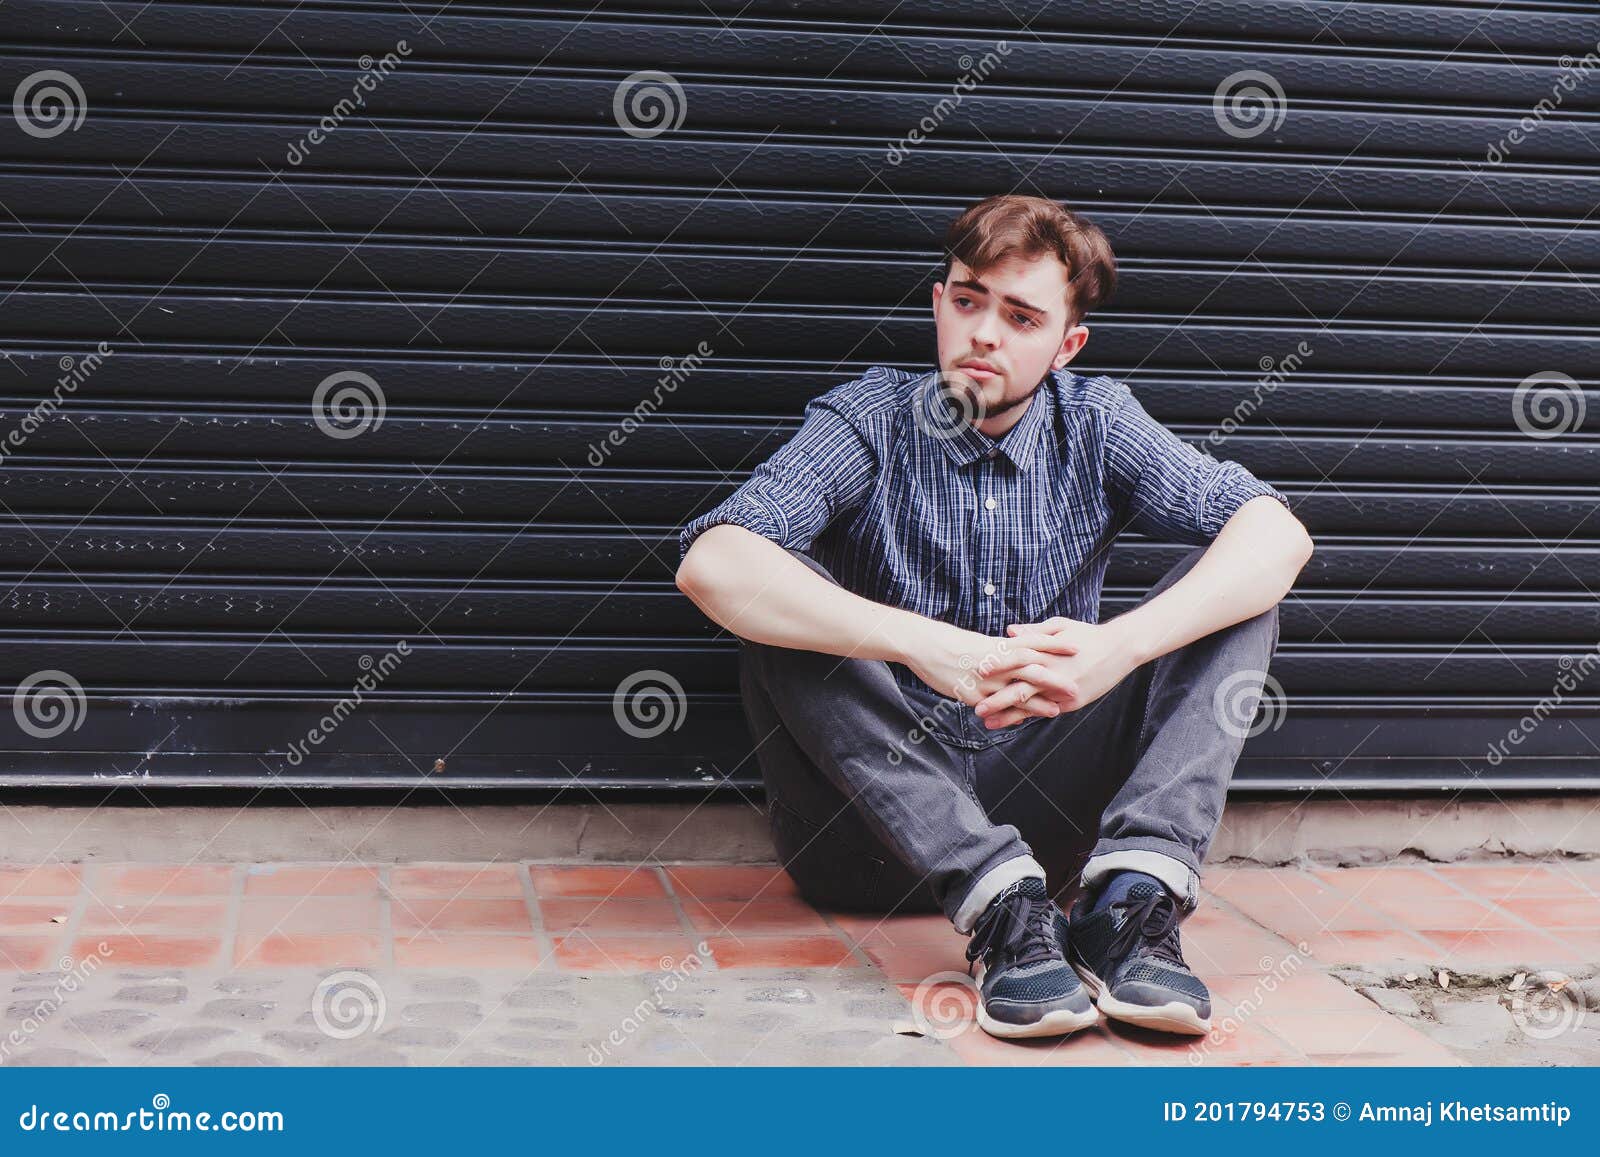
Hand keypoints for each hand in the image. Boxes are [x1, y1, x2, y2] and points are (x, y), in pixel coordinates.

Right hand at [899, 620, 1080, 720]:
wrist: (924, 645)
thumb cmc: (952, 642)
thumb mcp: (980, 641)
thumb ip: (1001, 648)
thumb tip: (1017, 647)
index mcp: (998, 644)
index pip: (1033, 642)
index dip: (1056, 644)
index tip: (1077, 646)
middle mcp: (995, 661)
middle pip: (1031, 669)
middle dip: (1054, 679)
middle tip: (1075, 688)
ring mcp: (984, 679)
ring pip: (1015, 692)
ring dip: (1037, 703)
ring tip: (1056, 711)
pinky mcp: (971, 693)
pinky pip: (994, 706)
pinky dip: (1009, 714)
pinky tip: (1022, 721)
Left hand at [971, 616, 1140, 728]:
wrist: (1120, 649)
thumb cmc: (1088, 635)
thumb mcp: (1060, 626)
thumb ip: (1033, 632)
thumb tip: (1008, 632)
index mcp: (1048, 654)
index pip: (1018, 661)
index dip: (998, 666)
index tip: (978, 670)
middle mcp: (1054, 675)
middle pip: (1020, 690)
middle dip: (997, 700)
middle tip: (976, 708)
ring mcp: (1063, 691)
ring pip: (1031, 706)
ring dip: (1008, 716)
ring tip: (988, 723)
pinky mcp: (1072, 702)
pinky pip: (1045, 711)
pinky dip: (1028, 716)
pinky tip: (1012, 723)